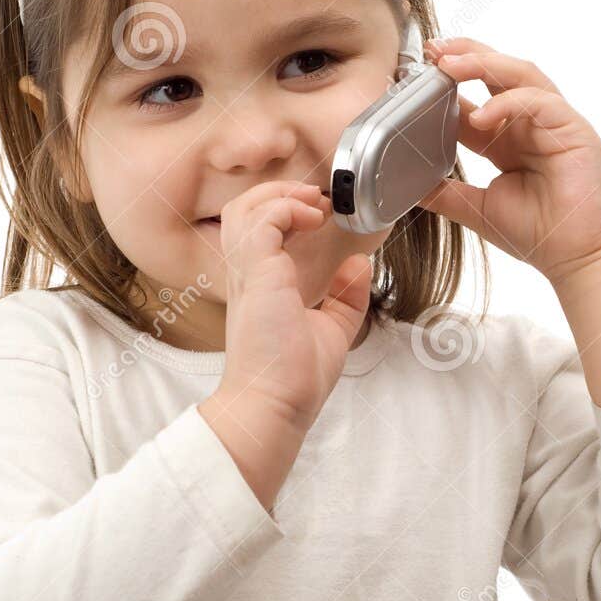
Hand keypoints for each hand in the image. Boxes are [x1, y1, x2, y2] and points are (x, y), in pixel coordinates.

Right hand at [218, 180, 372, 429]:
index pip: (256, 232)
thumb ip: (344, 298)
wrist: (274, 407)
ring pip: (244, 208)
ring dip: (281, 195)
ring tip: (314, 205)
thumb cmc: (293, 381)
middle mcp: (248, 277)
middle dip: (279, 193)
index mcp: (260, 288)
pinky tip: (313, 219)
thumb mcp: (331, 331)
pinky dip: (288, 208)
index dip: (285, 211)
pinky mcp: (257, 275)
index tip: (320, 215)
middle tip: (317, 201)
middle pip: (241, 211)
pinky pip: (264, 220)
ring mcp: (249, 275)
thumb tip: (358, 265)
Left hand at [417, 38, 600, 282]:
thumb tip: (408, 186)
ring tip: (449, 64)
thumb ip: (447, 194)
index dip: (444, 88)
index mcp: (506, 142)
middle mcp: (529, 125)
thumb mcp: (479, 211)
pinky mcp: (572, 128)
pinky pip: (538, 101)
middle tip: (432, 50)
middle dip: (464, 56)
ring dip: (483, 63)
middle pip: (497, 73)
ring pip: (519, 75)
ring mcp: (552, 123)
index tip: (414, 76)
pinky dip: (509, 102)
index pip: (472, 102)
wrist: (583, 258)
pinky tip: (482, 115)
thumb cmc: (542, 235)